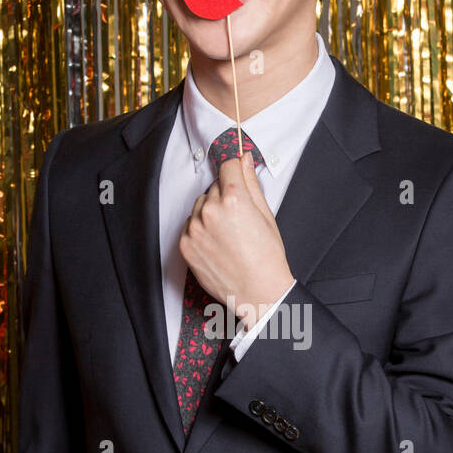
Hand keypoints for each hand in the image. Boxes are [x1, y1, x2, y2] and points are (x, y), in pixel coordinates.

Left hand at [180, 152, 293, 328]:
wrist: (258, 293)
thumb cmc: (267, 258)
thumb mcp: (265, 215)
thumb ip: (251, 183)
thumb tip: (244, 159)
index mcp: (234, 199)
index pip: (228, 166)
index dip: (235, 171)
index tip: (237, 177)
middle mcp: (211, 211)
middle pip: (213, 188)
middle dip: (224, 197)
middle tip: (239, 219)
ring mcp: (195, 229)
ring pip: (199, 206)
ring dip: (210, 213)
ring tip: (228, 234)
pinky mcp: (185, 245)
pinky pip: (190, 226)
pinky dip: (200, 231)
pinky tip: (217, 244)